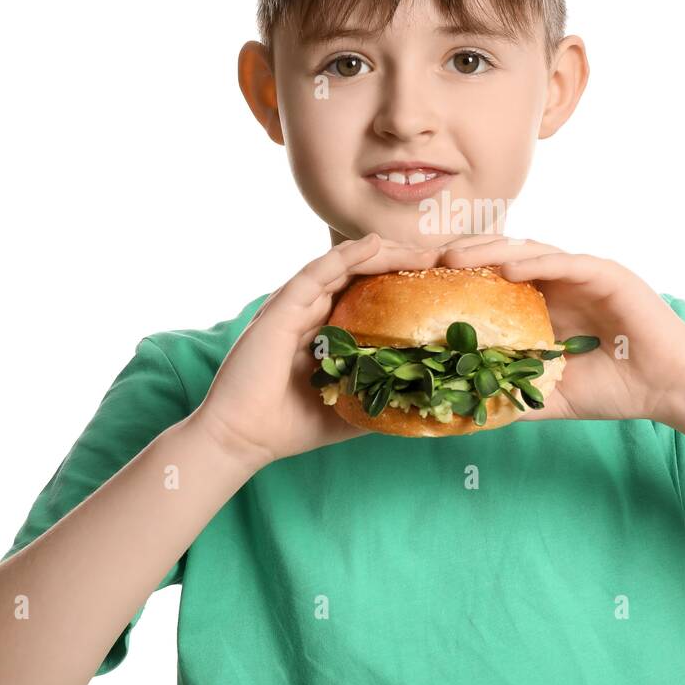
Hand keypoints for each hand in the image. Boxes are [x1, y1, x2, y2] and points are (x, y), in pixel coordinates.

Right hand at [192, 233, 443, 469]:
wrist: (243, 438)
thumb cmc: (290, 426)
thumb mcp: (349, 412)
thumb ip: (378, 400)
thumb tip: (421, 402)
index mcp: (328, 331)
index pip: (371, 296)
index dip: (403, 284)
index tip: (440, 282)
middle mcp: (313, 312)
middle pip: (364, 274)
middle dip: (403, 263)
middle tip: (441, 258)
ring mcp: (297, 307)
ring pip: (346, 266)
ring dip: (384, 254)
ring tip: (420, 248)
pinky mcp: (282, 308)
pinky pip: (318, 273)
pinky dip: (346, 256)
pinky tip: (375, 245)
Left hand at [437, 236, 684, 424]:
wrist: (669, 387)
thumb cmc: (615, 389)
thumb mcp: (552, 395)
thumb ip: (515, 396)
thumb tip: (468, 412)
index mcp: (543, 304)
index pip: (491, 283)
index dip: (455, 281)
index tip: (414, 287)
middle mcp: (558, 281)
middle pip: (500, 259)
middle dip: (460, 259)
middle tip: (419, 265)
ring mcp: (581, 273)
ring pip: (526, 252)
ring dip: (488, 253)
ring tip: (451, 259)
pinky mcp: (606, 274)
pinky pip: (564, 262)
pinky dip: (534, 262)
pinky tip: (505, 267)